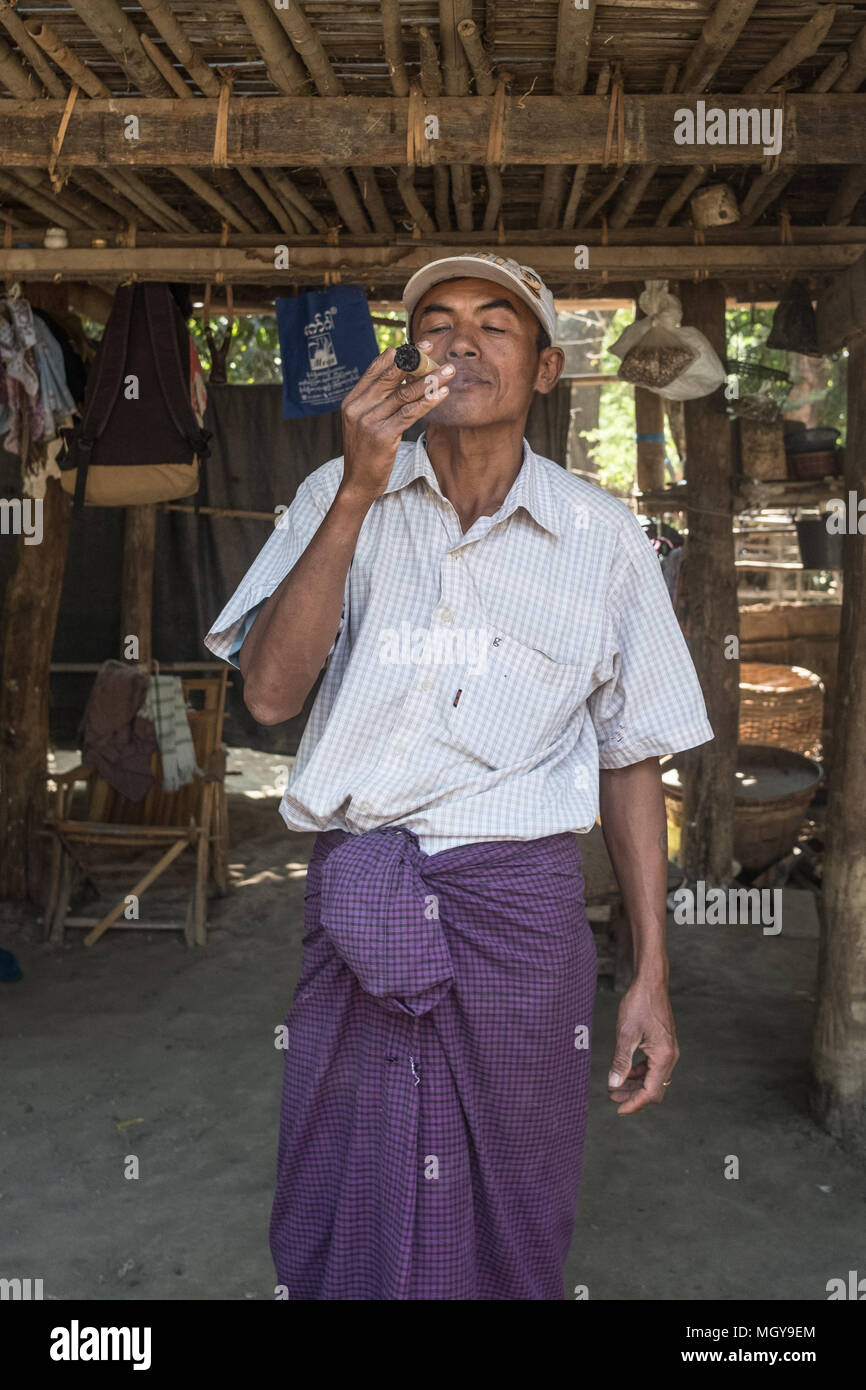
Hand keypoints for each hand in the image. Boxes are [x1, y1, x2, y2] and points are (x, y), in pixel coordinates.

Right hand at [340, 339, 453, 503]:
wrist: (358, 483)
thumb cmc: (366, 453)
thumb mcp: (364, 422)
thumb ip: (376, 401)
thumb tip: (403, 379)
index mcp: (352, 401)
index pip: (375, 370)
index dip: (397, 355)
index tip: (416, 345)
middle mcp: (358, 407)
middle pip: (390, 376)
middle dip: (414, 359)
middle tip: (433, 346)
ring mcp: (369, 421)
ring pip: (404, 393)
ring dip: (430, 380)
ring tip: (448, 370)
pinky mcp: (383, 435)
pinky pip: (410, 413)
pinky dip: (429, 401)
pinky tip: (443, 394)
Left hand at [607, 977, 678, 1114]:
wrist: (651, 983)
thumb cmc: (639, 1004)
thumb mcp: (626, 1034)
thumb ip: (621, 1061)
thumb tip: (614, 1084)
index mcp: (664, 1056)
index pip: (651, 1092)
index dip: (635, 1104)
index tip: (618, 1110)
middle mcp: (670, 1056)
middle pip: (654, 1089)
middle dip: (634, 1097)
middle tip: (613, 1099)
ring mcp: (668, 1050)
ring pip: (653, 1078)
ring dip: (635, 1086)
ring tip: (615, 1088)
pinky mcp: (663, 1044)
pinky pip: (653, 1067)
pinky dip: (639, 1073)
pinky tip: (625, 1073)